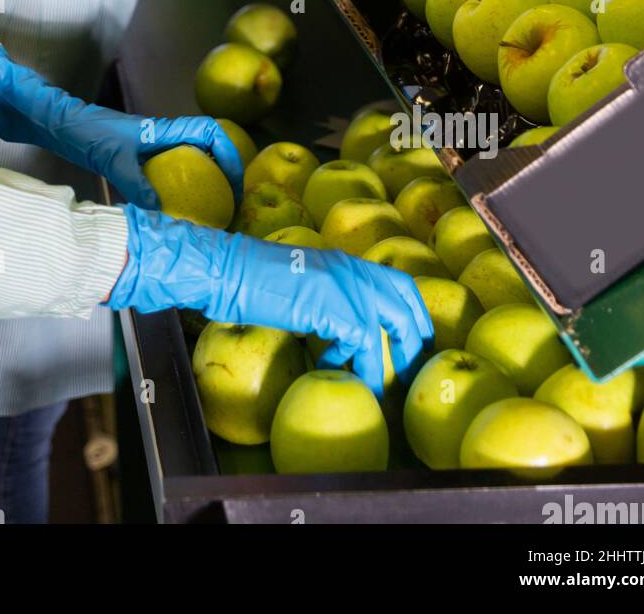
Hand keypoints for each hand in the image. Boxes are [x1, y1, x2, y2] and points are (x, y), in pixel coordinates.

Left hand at [0, 45, 244, 206]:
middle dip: (224, 173)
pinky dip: (179, 193)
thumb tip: (161, 212)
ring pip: (190, 164)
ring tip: (211, 214)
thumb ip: (136, 182)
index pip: (211, 132)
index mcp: (163, 130)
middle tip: (231, 204)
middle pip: (207, 149)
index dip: (230, 152)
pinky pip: (170, 177)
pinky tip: (174, 215)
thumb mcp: (112, 158)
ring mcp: (151, 150)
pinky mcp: (138, 162)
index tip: (237, 179)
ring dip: (205, 184)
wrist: (56, 124)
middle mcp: (162, 138)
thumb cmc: (86, 132)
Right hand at [107, 205, 432, 397]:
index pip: (399, 281)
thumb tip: (330, 325)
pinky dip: (361, 367)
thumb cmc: (249, 278)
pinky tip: (340, 372)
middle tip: (406, 368)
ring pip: (391, 329)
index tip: (415, 337)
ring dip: (384, 362)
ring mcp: (348, 288)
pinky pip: (366, 346)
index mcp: (345, 261)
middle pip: (406, 304)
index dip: (413, 312)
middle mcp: (353, 270)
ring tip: (373, 382)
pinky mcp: (337, 311)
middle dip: (412, 340)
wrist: (229, 272)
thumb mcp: (296, 280)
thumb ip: (322, 295)